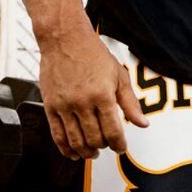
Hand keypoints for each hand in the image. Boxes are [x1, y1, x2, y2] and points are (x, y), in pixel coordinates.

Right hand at [38, 29, 148, 157]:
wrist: (65, 39)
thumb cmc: (93, 54)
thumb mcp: (119, 75)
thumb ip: (130, 103)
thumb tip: (142, 124)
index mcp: (102, 94)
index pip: (113, 131)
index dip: (119, 144)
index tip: (121, 147)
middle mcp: (82, 102)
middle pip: (94, 139)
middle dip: (103, 147)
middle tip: (107, 146)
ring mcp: (64, 105)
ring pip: (76, 140)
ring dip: (86, 152)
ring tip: (92, 153)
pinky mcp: (50, 106)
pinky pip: (57, 135)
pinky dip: (65, 148)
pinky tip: (72, 152)